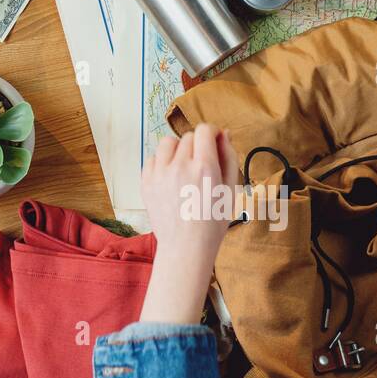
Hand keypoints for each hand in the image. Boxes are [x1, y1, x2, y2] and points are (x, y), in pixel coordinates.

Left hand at [138, 125, 239, 324]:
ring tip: (184, 168)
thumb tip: (223, 134)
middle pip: (189, 137)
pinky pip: (153, 157)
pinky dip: (162, 162)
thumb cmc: (212, 222)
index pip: (205, 130)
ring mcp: (160, 174)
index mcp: (205, 168)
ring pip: (168, 142)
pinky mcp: (146, 182)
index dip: (212, 133)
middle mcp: (181, 167)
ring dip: (178, 149)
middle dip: (197, 146)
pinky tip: (171, 177)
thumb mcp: (230, 190)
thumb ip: (229, 158)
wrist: (185, 247)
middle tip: (201, 166)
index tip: (214, 142)